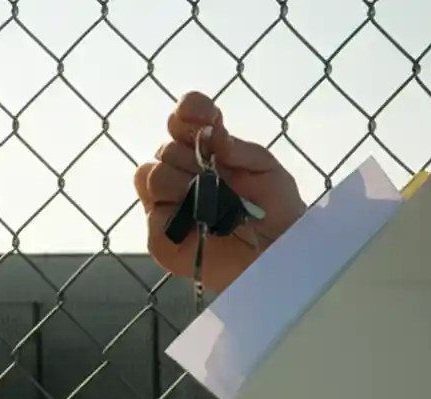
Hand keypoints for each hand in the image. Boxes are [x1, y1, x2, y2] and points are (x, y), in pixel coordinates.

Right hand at [133, 91, 306, 293]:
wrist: (279, 254)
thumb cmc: (275, 209)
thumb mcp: (265, 169)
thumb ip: (237, 148)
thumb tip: (212, 132)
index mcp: (203, 151)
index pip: (182, 119)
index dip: (189, 112)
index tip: (207, 119)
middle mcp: (180, 173)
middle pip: (165, 149)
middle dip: (191, 157)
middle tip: (220, 176)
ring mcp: (166, 204)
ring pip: (151, 175)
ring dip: (182, 183)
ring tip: (213, 202)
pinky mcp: (160, 237)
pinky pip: (154, 214)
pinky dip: (177, 214)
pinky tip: (203, 221)